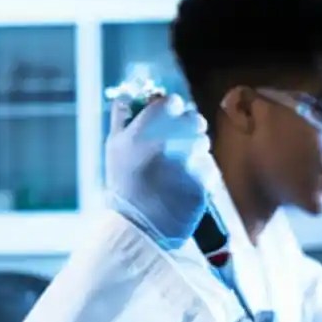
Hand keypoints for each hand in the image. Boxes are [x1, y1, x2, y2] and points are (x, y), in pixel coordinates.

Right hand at [104, 95, 209, 246]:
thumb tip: (127, 95)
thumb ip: (121, 116)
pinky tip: (185, 181)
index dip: (172, 107)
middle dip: (188, 125)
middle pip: (193, 118)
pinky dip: (200, 170)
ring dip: (194, 148)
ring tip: (179, 164)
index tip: (169, 114)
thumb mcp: (113, 147)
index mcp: (146, 129)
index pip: (172, 102)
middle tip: (178, 138)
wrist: (140, 226)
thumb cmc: (124, 185)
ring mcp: (190, 160)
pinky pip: (208, 164)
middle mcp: (171, 141)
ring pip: (202, 142)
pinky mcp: (204, 179)